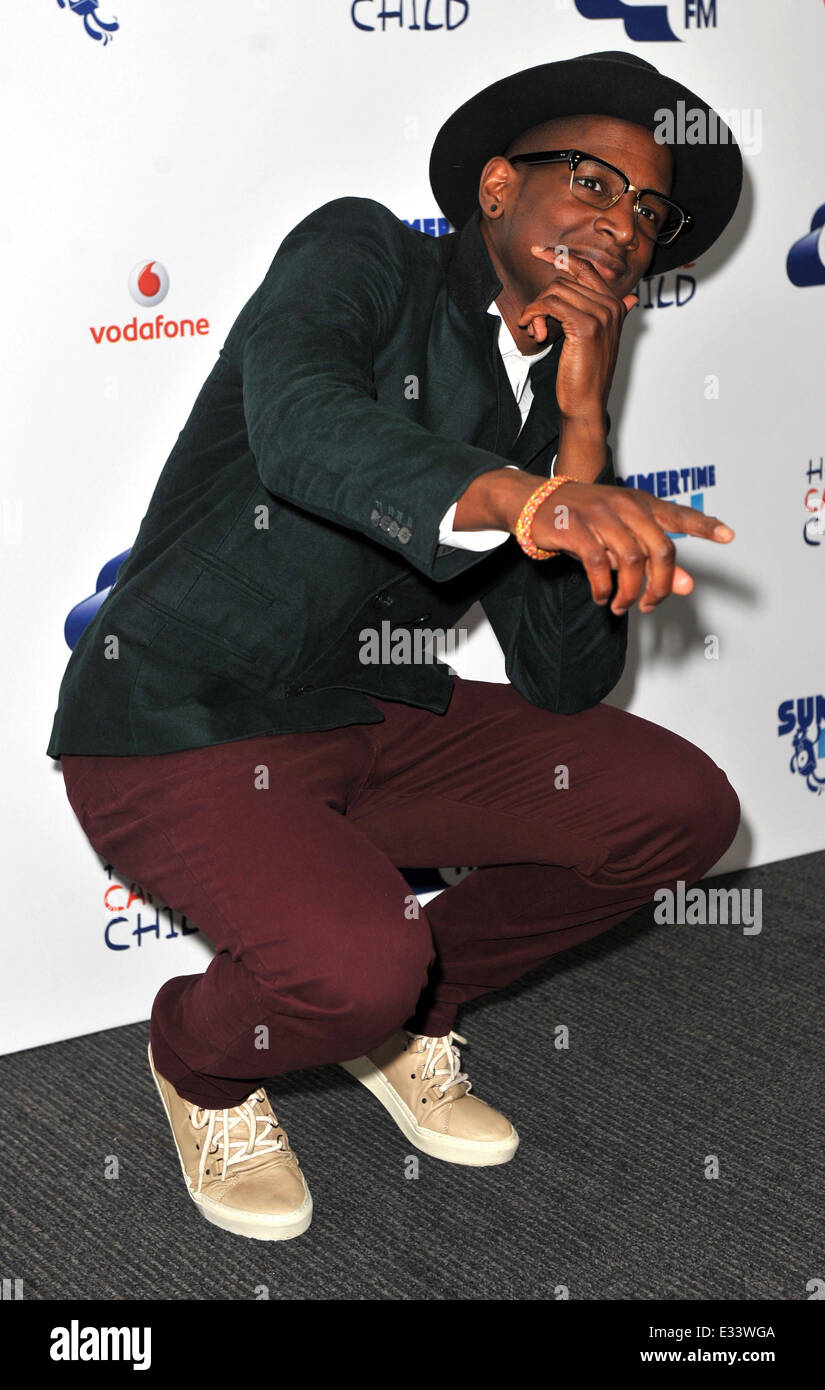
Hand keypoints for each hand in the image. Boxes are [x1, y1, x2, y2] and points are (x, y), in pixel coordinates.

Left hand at [519, 247, 637, 421]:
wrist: (587, 403)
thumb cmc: (587, 373)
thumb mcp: (601, 339)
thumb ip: (613, 315)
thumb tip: (632, 299)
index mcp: (616, 305)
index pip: (585, 267)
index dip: (559, 256)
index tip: (538, 251)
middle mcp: (612, 306)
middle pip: (564, 280)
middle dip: (542, 299)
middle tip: (534, 322)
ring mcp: (601, 315)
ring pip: (555, 291)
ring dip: (536, 309)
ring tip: (536, 331)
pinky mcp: (586, 327)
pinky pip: (551, 304)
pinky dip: (535, 313)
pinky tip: (534, 329)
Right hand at [529, 482, 734, 614]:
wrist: (538, 502)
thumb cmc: (586, 521)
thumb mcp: (622, 537)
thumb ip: (654, 560)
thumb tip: (687, 586)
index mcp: (641, 505)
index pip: (679, 516)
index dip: (705, 526)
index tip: (728, 536)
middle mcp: (626, 506)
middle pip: (660, 549)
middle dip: (659, 585)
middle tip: (650, 604)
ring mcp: (601, 516)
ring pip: (631, 560)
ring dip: (630, 592)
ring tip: (621, 605)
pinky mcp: (577, 529)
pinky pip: (598, 565)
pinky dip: (603, 588)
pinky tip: (601, 596)